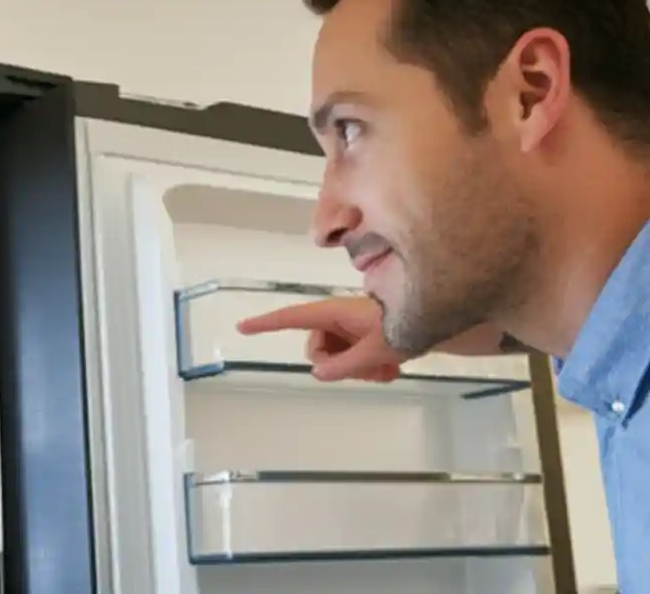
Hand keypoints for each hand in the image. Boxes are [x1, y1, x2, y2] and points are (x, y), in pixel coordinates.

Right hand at [235, 296, 404, 382]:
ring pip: (335, 356)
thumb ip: (344, 364)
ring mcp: (351, 327)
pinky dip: (366, 367)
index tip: (242, 327)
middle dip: (337, 364)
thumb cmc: (407, 326)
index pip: (292, 318)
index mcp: (334, 313)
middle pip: (316, 347)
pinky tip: (389, 370)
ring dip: (355, 369)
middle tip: (366, 371)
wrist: (443, 319)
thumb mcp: (376, 350)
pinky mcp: (363, 334)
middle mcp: (338, 319)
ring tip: (384, 371)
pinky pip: (350, 356)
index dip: (266, 323)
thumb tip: (317, 372)